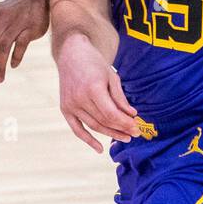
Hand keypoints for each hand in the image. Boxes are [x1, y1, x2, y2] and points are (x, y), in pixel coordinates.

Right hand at [57, 34, 136, 152]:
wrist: (71, 54)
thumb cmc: (94, 63)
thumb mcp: (112, 76)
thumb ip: (120, 98)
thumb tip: (132, 115)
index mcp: (93, 88)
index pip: (112, 114)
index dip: (126, 124)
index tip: (137, 128)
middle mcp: (79, 98)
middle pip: (104, 121)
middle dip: (121, 129)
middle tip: (134, 134)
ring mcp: (70, 104)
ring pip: (93, 126)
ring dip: (110, 134)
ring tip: (124, 138)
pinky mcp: (65, 108)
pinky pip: (77, 129)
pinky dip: (87, 140)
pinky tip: (99, 149)